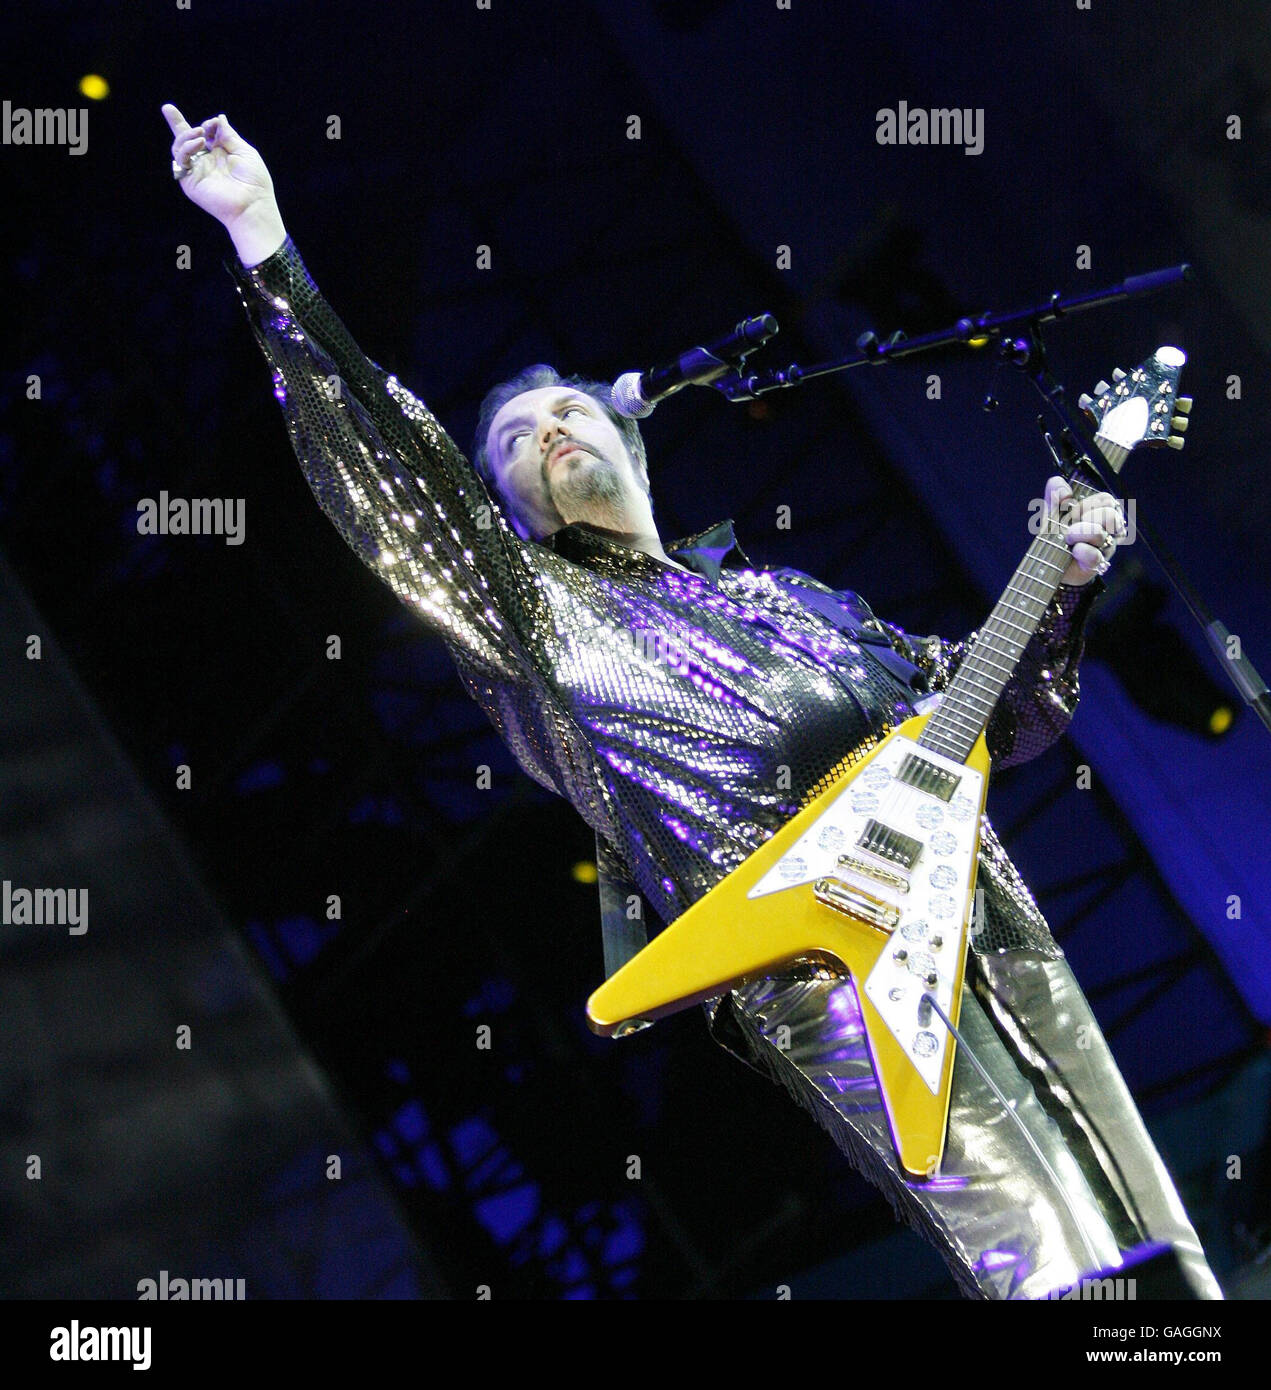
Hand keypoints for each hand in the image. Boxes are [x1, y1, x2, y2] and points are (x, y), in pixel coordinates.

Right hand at [162, 103, 285, 263]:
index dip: (207, 124)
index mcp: (220, 154)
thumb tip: (219, 118)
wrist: (253, 204)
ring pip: (180, 147)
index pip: (204, 134)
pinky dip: (187, 147)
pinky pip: (181, 160)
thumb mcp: (244, 151)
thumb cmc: (254, 181)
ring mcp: (197, 171)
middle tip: (167, 107)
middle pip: (186, 139)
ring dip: (186, 135)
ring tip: (200, 133)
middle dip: (176, 122)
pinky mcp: (190, 181)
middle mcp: (206, 162)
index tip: (214, 123)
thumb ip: (228, 135)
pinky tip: (199, 143)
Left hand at [1041, 475, 1125, 586]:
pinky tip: (1074, 550)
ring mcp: (1105, 548)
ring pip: (1100, 534)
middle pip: (1110, 515)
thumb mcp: (1054, 512)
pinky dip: (1082, 551)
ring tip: (1069, 537)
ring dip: (1080, 533)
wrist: (1050, 563)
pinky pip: (1094, 555)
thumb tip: (1059, 485)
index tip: (1072, 510)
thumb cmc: (1058, 534)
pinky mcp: (1096, 565)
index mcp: (1104, 512)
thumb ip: (1055, 495)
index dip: (1087, 504)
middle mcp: (1110, 529)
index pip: (1106, 500)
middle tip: (1070, 525)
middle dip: (1085, 517)